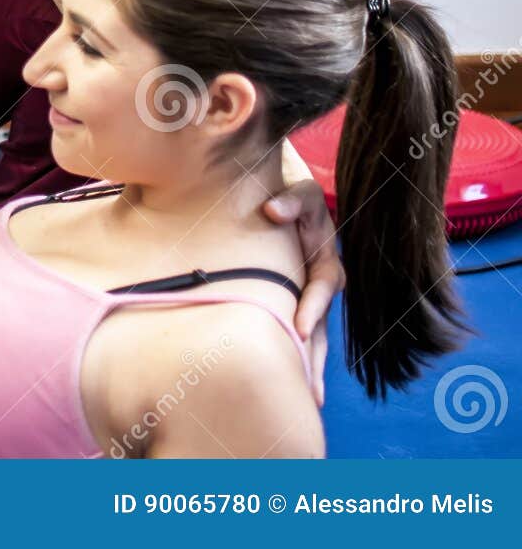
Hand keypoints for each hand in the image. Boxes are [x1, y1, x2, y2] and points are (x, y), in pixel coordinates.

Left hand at [263, 173, 340, 407]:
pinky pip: (295, 337)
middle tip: (307, 392)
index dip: (313, 307)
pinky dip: (294, 360)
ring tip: (306, 405)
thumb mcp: (300, 192)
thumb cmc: (293, 197)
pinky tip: (290, 388)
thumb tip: (272, 211)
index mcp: (326, 262)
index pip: (323, 288)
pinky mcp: (295, 307)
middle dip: (313, 358)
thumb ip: (291, 200)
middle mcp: (321, 287)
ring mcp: (309, 300)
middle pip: (320, 327)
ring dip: (307, 369)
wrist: (285, 202)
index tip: (301, 329)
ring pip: (311, 340)